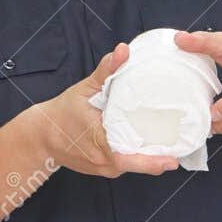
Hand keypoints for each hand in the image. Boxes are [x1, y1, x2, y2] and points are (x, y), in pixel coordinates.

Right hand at [30, 44, 180, 178]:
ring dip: (150, 158)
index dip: (152, 162)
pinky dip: (138, 157)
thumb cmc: (62, 113)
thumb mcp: (84, 89)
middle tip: (180, 151)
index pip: (129, 158)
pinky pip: (126, 165)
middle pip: (137, 165)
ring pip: (133, 166)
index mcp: (99, 141)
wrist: (41, 137)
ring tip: (170, 145)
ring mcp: (103, 169)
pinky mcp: (103, 170)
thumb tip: (124, 50)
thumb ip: (106, 70)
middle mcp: (103, 161)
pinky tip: (150, 146)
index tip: (173, 160)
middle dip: (159, 160)